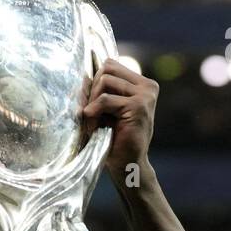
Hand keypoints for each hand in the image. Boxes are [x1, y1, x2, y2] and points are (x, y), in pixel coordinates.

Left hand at [81, 58, 157, 175]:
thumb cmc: (116, 139)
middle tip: (89, 113)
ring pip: (105, 81)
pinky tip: (93, 127)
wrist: (128, 165)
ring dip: (92, 102)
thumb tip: (82, 73)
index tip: (91, 103)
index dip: (96, 81)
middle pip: (107, 69)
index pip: (111, 64)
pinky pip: (105, 99)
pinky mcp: (138, 106)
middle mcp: (148, 86)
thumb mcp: (110, 109)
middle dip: (92, 90)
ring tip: (92, 122)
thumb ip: (105, 90)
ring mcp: (145, 95)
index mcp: (143, 84)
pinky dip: (94, 112)